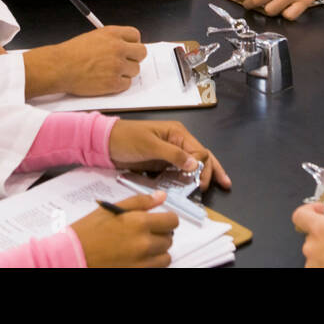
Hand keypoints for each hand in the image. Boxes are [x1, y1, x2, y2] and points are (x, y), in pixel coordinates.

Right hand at [23, 27, 147, 97]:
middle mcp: (118, 48)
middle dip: (134, 58)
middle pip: (141, 53)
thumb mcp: (94, 37)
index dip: (133, 43)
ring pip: (135, 70)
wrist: (59, 67)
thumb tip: (126, 47)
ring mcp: (117, 66)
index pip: (136, 36)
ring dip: (125, 72)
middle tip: (125, 62)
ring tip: (109, 72)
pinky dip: (119, 84)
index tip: (129, 49)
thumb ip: (112, 40)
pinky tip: (106, 81)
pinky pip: (127, 84)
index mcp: (113, 33)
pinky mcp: (114, 82)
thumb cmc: (72, 53)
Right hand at [70, 192, 178, 266]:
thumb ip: (140, 202)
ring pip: (165, 257)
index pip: (172, 221)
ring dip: (158, 251)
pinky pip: (156, 269)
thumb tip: (161, 196)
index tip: (161, 220)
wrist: (73, 255)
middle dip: (160, 234)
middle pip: (169, 239)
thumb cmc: (90, 231)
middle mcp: (144, 243)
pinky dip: (151, 264)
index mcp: (139, 222)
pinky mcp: (137, 273)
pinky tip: (138, 258)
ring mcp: (142, 262)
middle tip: (145, 233)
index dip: (167, 219)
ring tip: (141, 247)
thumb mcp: (113, 209)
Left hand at [108, 119, 231, 191]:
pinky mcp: (160, 164)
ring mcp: (169, 154)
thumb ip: (173, 155)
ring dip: (200, 177)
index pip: (199, 151)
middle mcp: (177, 142)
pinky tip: (190, 189)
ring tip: (211, 189)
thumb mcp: (150, 145)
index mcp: (177, 133)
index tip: (201, 183)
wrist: (104, 143)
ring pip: (190, 166)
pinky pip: (177, 173)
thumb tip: (195, 165)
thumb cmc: (127, 138)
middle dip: (212, 171)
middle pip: (201, 157)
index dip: (203, 167)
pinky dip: (184, 181)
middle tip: (219, 186)